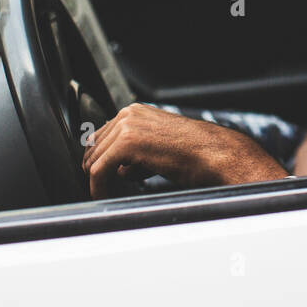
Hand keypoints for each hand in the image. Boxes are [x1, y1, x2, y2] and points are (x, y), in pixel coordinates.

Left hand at [82, 104, 286, 198]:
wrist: (213, 154)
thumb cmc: (193, 153)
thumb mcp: (158, 145)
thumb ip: (136, 150)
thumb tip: (118, 169)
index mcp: (136, 111)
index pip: (101, 135)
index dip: (98, 158)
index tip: (100, 177)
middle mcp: (129, 114)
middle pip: (93, 146)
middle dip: (96, 169)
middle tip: (102, 188)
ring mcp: (127, 125)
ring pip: (94, 159)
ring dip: (98, 179)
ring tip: (107, 193)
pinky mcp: (127, 142)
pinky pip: (98, 170)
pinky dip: (97, 185)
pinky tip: (103, 195)